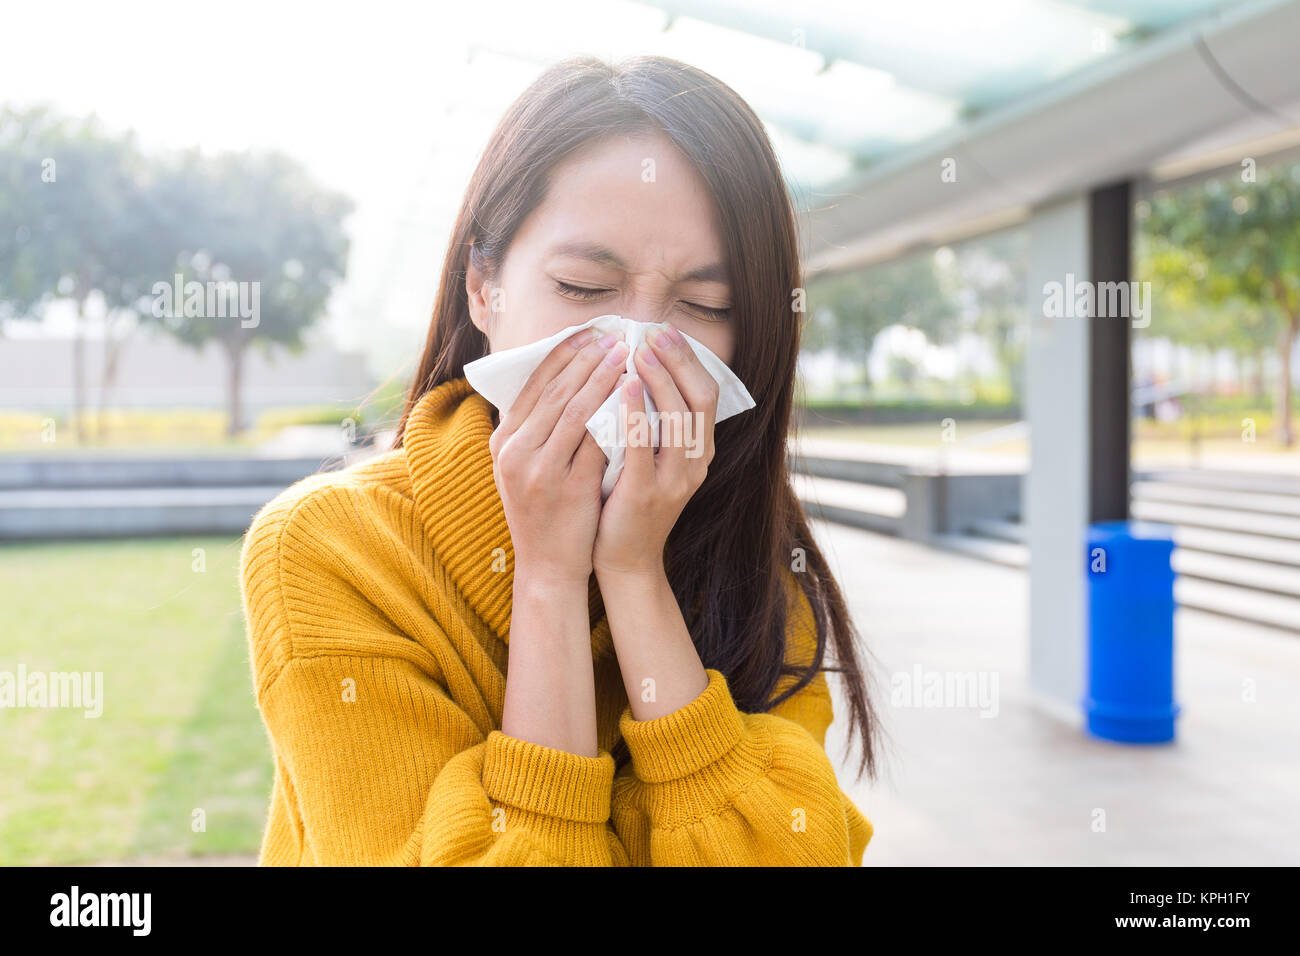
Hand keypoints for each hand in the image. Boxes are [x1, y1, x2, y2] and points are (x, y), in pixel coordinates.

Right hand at [489, 328, 629, 586]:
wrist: (547, 566)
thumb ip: (534, 427)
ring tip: (627, 356)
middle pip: (556, 392)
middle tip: (615, 336)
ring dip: (603, 379)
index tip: (589, 333)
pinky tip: (634, 399)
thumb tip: (561, 378)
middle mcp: (516, 452)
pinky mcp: (569, 488)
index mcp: (503, 441)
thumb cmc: (541, 511)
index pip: (534, 385)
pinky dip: (615, 416)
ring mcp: (541, 471)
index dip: (563, 355)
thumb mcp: (522, 466)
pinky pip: (596, 443)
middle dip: (588, 359)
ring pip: (576, 412)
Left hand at [592, 324, 718, 580]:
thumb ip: (653, 422)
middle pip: (698, 399)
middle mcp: (695, 463)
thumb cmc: (629, 500)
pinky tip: (623, 387)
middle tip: (652, 333)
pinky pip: (644, 446)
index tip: (664, 332)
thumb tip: (639, 370)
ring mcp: (674, 479)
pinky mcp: (647, 493)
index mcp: (699, 451)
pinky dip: (636, 412)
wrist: (624, 559)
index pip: (705, 393)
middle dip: (677, 361)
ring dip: (658, 380)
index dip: (688, 359)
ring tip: (636, 351)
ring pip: (676, 418)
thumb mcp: (652, 458)